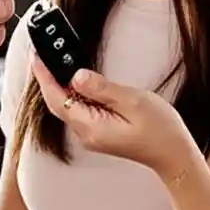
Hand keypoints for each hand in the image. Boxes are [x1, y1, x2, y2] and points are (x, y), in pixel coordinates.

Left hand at [30, 56, 199, 180]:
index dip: (44, 77)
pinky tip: (73, 80)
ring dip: (57, 85)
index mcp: (91, 127)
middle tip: (41, 54)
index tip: (36, 57)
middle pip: (57, 103)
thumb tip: (76, 76)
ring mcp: (90, 135)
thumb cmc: (160, 130)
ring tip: (53, 61)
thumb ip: (102, 88)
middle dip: (46, 78)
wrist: (174, 155)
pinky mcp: (97, 132)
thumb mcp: (132, 101)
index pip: (57, 98)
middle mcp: (85, 134)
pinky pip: (77, 110)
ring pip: (66, 106)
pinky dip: (71, 93)